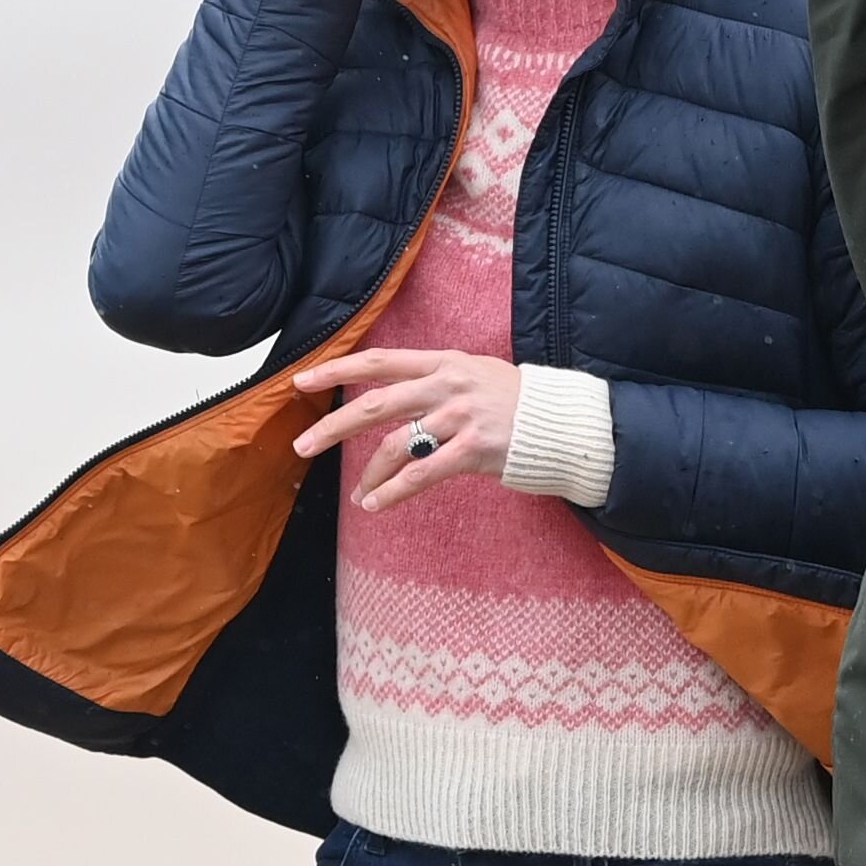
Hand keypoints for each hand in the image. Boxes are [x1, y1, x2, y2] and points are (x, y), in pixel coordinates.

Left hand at [291, 348, 521, 512]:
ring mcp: (460, 417)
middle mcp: (447, 385)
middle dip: (333, 426)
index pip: (379, 361)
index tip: (301, 378)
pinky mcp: (473, 450)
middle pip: (375, 403)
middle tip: (302, 444)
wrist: (564, 424)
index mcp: (444, 363)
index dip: (336, 368)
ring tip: (358, 493)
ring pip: (395, 444)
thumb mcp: (476, 373)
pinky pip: (421, 474)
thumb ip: (435, 379)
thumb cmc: (517, 403)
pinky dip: (394, 491)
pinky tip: (376, 504)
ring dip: (369, 473)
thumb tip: (392, 393)